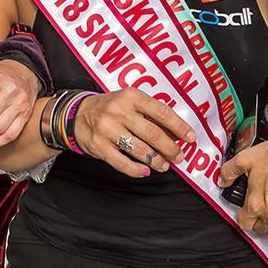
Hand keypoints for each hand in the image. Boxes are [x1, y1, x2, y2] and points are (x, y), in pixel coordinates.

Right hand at [72, 88, 195, 177]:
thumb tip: (175, 132)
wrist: (77, 114)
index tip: (190, 137)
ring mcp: (107, 129)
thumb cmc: (110, 108)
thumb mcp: (128, 101)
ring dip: (156, 160)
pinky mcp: (99, 146)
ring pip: (139, 149)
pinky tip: (145, 171)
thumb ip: (149, 112)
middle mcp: (119, 111)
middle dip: (170, 148)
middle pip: (152, 133)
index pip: (161, 112)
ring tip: (164, 165)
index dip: (179, 126)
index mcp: (130, 96)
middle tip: (179, 156)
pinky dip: (136, 170)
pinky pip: (122, 162)